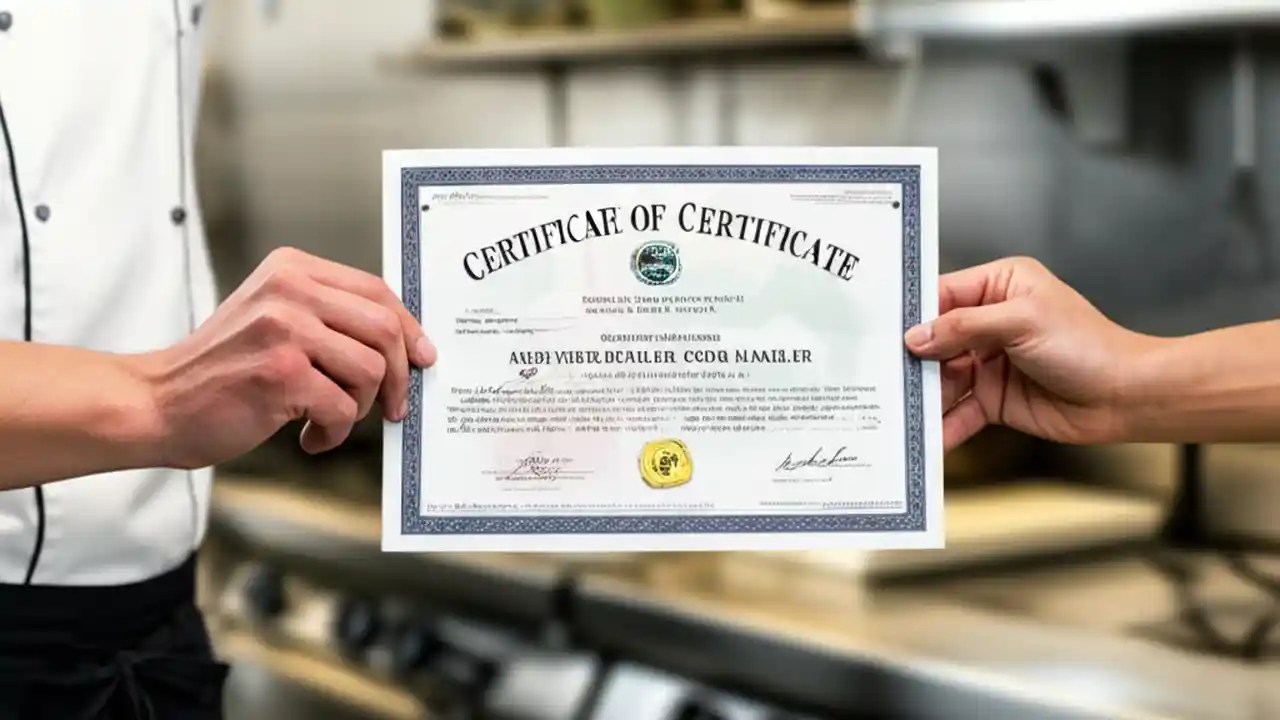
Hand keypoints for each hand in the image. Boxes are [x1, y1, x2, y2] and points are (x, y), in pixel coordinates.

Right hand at [135, 247, 435, 467]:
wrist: (158, 403)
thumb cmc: (223, 370)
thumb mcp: (274, 318)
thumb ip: (329, 316)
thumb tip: (405, 340)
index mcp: (291, 269)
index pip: (376, 291)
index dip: (409, 328)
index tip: (422, 358)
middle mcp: (290, 291)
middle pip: (385, 329)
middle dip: (400, 375)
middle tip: (394, 407)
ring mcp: (285, 330)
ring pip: (371, 371)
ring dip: (360, 408)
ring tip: (329, 419)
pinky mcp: (283, 374)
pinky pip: (343, 409)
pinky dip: (333, 433)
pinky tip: (309, 436)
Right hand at [904, 257, 1153, 450]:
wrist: (1125, 397)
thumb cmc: (1087, 346)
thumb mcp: (1021, 321)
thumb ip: (964, 327)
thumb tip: (916, 337)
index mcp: (999, 286)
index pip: (942, 295)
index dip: (913, 314)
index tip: (882, 332)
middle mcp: (990, 322)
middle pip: (935, 340)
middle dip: (912, 361)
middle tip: (882, 376)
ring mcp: (990, 362)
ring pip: (943, 379)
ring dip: (924, 396)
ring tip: (899, 412)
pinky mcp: (994, 399)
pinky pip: (959, 411)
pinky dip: (944, 425)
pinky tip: (928, 437)